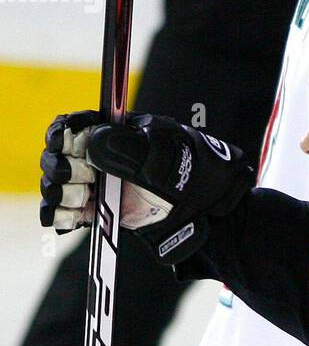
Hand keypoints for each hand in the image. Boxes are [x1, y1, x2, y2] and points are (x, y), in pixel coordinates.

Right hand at [39, 110, 252, 261]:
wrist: (212, 215)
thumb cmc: (195, 175)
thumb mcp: (169, 157)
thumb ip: (132, 149)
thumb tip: (91, 141)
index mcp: (114, 133)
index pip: (72, 125)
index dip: (63, 135)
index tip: (68, 147)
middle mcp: (101, 157)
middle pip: (59, 155)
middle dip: (63, 167)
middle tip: (86, 179)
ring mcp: (100, 185)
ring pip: (59, 184)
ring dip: (59, 191)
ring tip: (80, 199)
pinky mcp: (101, 211)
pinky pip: (70, 211)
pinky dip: (60, 215)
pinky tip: (64, 219)